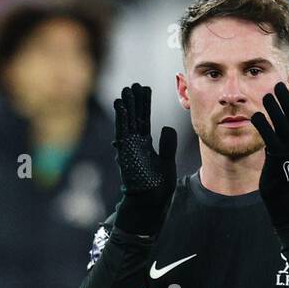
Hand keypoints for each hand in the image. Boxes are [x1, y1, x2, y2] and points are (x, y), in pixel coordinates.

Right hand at [112, 83, 177, 233]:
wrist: (151, 202)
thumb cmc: (158, 187)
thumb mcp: (167, 161)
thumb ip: (167, 145)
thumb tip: (166, 127)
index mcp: (145, 145)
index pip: (144, 120)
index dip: (144, 105)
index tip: (144, 90)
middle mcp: (135, 144)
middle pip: (134, 117)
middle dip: (134, 101)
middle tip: (134, 85)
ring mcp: (129, 147)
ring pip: (127, 121)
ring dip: (126, 106)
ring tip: (126, 90)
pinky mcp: (126, 152)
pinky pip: (122, 131)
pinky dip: (121, 118)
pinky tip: (121, 104)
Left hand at [250, 80, 288, 225]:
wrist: (284, 195)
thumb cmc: (285, 169)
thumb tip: (287, 113)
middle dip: (287, 99)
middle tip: (278, 84)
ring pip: (282, 126)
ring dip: (274, 109)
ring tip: (266, 95)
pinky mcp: (277, 159)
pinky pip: (269, 138)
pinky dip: (263, 126)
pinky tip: (255, 115)